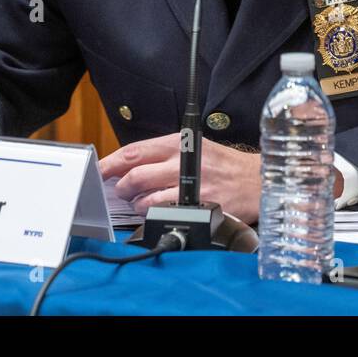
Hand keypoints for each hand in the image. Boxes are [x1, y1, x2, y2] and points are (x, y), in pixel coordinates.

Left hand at [99, 134, 263, 225]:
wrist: (257, 181)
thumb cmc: (225, 165)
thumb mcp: (195, 147)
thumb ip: (164, 153)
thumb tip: (130, 165)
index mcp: (180, 142)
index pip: (134, 151)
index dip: (111, 162)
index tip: (99, 169)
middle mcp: (184, 161)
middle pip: (135, 174)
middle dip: (120, 186)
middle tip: (119, 190)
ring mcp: (191, 185)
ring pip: (146, 196)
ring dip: (135, 203)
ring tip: (138, 202)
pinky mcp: (198, 205)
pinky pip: (164, 212)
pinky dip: (152, 214)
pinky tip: (153, 212)